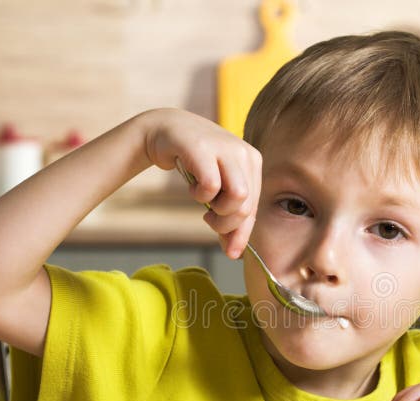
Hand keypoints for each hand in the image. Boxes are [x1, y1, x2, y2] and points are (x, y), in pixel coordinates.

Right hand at [143, 108, 261, 258]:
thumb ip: (228, 215)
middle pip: (247, 206)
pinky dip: (200, 195)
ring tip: (203, 201)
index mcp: (253, 162)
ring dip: (217, 209)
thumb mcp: (217, 188)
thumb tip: (234, 252)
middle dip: (226, 224)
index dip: (242, 234)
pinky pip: (211, 186)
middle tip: (208, 219)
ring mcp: (226, 148)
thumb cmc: (195, 163)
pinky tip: (193, 187)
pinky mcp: (204, 148)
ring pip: (238, 197)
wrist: (166, 130)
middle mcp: (244, 153)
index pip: (254, 207)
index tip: (231, 252)